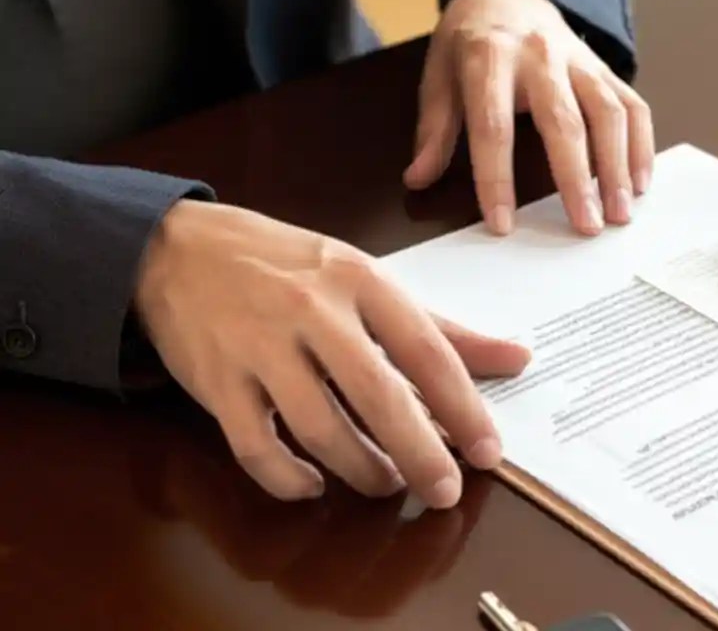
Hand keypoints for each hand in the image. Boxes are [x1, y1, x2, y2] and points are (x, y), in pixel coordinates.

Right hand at [133, 200, 529, 505]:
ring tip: (387, 484)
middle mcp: (312, 310)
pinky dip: (287, 479)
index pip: (427, 350)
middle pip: (378, 396)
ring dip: (361, 469)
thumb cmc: (288, 266)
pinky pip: (256, 447)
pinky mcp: (215, 381)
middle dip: (420, 453)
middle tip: (445, 492)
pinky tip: (313, 486)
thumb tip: (517, 359)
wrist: (176, 247)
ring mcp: (259, 346)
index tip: (489, 453)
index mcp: (361, 280)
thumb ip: (441, 327)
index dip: (464, 407)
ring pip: (320, 428)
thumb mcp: (367, 279)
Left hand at [403, 0, 654, 236]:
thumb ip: (434, 128)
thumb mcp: (439, 76)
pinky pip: (632, 105)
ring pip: (608, 113)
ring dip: (618, 167)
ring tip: (619, 213)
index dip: (496, 178)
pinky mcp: (605, 68)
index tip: (502, 224)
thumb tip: (418, 178)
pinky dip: (641, 146)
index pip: (492, 125)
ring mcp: (579, 60)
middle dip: (576, 178)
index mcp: (489, 57)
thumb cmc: (472, 44)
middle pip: (563, 121)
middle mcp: (540, 56)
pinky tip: (639, 183)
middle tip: (586, 226)